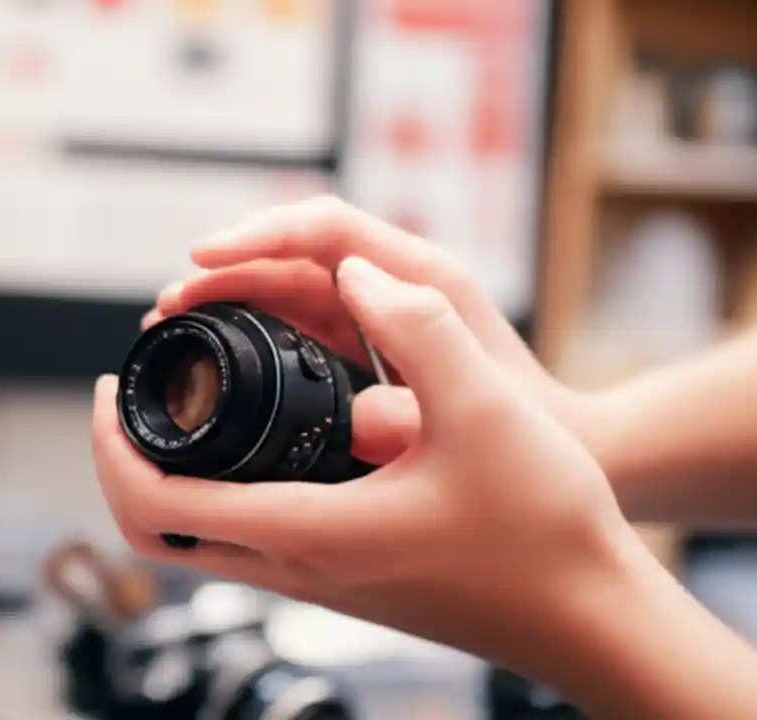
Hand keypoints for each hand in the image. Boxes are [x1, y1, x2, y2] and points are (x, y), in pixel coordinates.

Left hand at [95, 256, 646, 677]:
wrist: (588, 619)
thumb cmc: (546, 528)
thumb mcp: (487, 409)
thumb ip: (418, 327)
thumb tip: (354, 273)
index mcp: (310, 529)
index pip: (158, 501)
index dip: (112, 441)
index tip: (111, 383)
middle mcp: (299, 568)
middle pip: (154, 536)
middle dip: (117, 464)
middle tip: (125, 399)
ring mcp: (318, 586)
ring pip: (196, 546)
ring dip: (163, 479)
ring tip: (181, 411)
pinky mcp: (344, 585)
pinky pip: (243, 545)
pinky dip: (212, 497)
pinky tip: (252, 447)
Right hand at [144, 196, 603, 461]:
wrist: (587, 457)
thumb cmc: (542, 433)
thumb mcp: (478, 407)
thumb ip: (417, 378)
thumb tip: (349, 377)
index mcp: (424, 280)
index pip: (322, 230)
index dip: (256, 237)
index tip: (200, 258)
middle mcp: (399, 288)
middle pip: (291, 256)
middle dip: (224, 271)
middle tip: (169, 306)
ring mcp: (383, 319)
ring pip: (287, 289)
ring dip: (228, 300)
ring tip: (175, 326)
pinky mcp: (373, 351)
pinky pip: (299, 325)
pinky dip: (253, 330)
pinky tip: (218, 357)